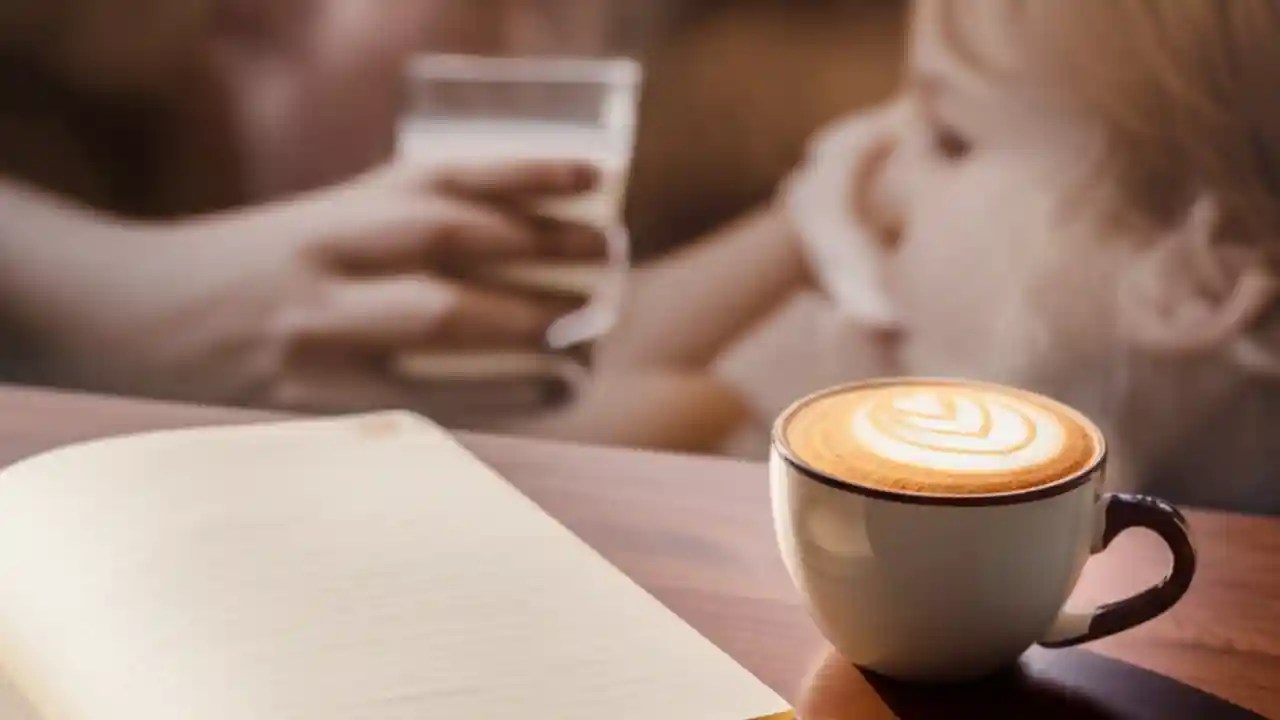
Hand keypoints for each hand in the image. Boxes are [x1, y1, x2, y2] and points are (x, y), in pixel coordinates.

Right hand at [0, 160, 602, 409]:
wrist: (135, 321)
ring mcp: (314, 331)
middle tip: (610, 265)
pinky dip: (492, 399)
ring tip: (584, 347)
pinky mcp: (306, 401)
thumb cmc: (256, 273)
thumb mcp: (323, 226)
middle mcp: (326, 260)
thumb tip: (525, 230)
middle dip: (545, 255)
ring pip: (441, 322)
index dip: (526, 174)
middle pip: (454, 245)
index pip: (444, 178)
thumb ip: (403, 220)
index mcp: (335, 212)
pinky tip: (542, 396)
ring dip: (528, 333)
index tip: (595, 179)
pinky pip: (418, 400)